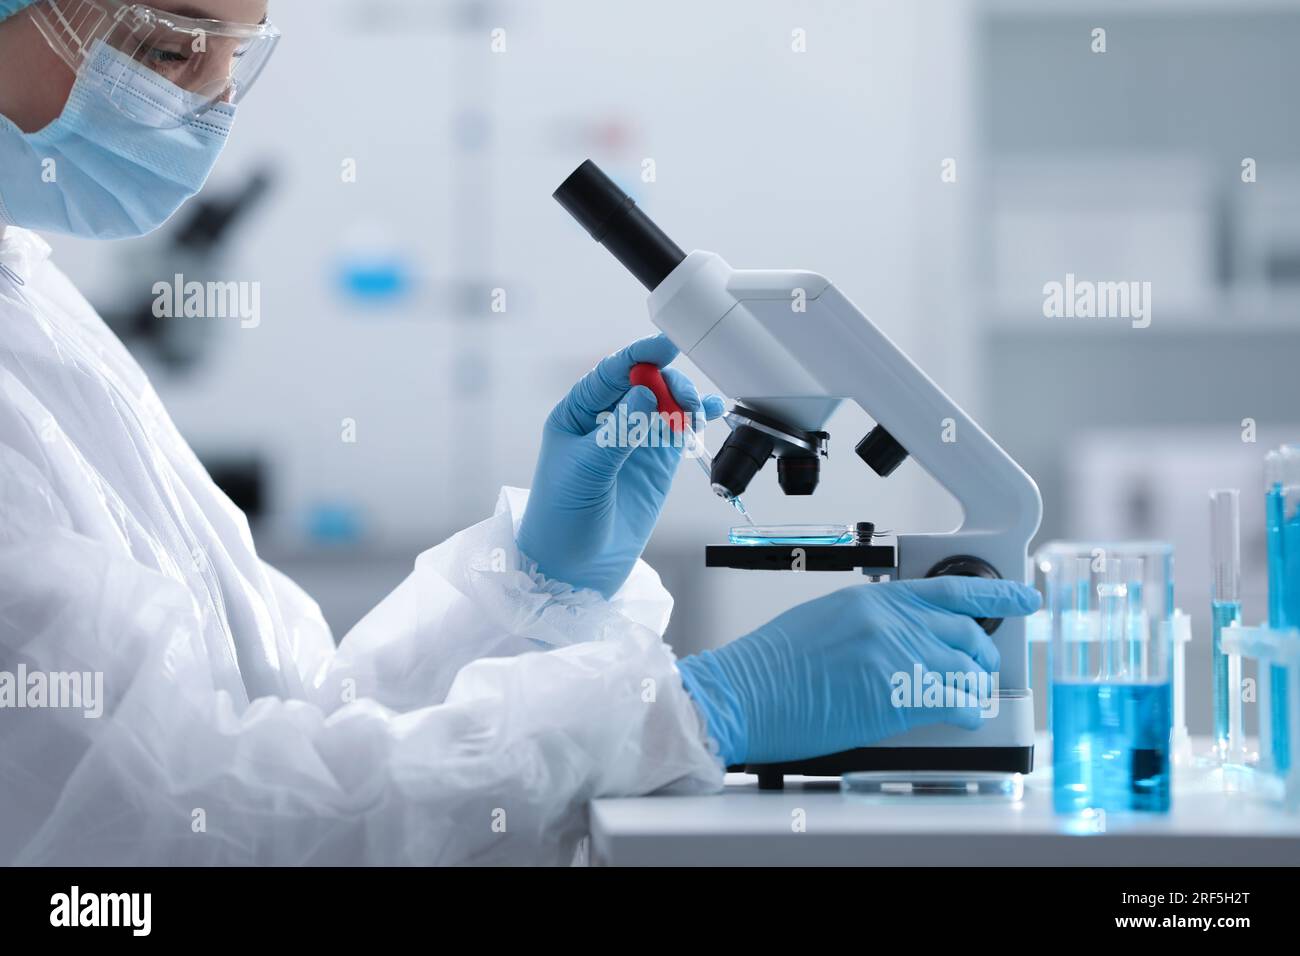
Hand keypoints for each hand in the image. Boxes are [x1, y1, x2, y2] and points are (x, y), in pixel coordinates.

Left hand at [517, 334, 724, 597]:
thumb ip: (618, 433)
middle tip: (683, 401)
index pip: (611, 374)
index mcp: (578, 414)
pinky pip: (679, 432)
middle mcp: (607, 422)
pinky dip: (696, 420)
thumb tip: (646, 395)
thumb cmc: (562, 517)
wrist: (573, 568)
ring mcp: (634, 442)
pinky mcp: (656, 465)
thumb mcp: (584, 471)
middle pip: (645, 386)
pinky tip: (712, 411)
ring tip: (694, 414)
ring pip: (666, 406)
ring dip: (684, 401)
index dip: (639, 356)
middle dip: (667, 385)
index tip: (666, 346)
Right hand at [677, 577, 1041, 764]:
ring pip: (967, 671)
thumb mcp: (825, 619)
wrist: (743, 693)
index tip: (1025, 596)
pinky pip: (956, 704)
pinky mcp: (895, 696)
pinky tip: (960, 718)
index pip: (952, 589)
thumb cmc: (771, 665)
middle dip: (982, 655)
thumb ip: (872, 622)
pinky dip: (966, 714)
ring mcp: (895, 657)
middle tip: (980, 669)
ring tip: (964, 698)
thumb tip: (905, 637)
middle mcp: (890, 621)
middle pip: (968, 632)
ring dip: (972, 688)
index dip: (999, 591)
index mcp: (873, 599)